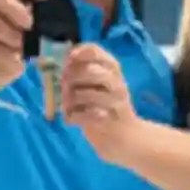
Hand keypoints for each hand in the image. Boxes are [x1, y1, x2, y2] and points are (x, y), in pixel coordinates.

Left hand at [61, 43, 142, 164]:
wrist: (126, 136)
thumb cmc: (106, 106)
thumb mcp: (100, 84)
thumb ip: (84, 71)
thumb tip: (63, 59)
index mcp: (114, 70)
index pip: (97, 52)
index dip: (80, 52)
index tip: (69, 58)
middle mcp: (117, 84)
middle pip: (91, 72)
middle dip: (71, 77)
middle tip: (63, 85)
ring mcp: (115, 104)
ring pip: (85, 94)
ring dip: (69, 99)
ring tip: (65, 104)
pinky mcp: (108, 124)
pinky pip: (84, 116)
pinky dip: (72, 116)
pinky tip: (70, 118)